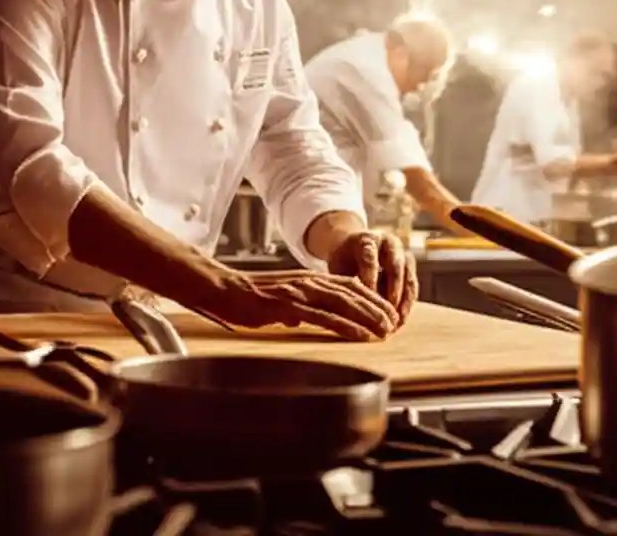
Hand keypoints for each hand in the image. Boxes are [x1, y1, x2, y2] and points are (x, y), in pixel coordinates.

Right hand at [193, 269, 400, 341]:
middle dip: (377, 308)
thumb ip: (296, 306)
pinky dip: (347, 326)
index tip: (387, 311)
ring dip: (369, 317)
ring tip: (386, 330)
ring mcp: (299, 292)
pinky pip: (325, 317)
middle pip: (353, 292)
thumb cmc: (246, 298)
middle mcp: (308, 282)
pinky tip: (362, 335)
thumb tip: (303, 319)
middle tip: (395, 323)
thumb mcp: (279, 300)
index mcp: (307, 279)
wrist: (221, 290)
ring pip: (344, 303)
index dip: (371, 298)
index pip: (348, 285)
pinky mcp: (289, 306)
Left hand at [326, 231, 418, 327]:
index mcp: (367, 239)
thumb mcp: (339, 267)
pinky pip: (412, 285)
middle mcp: (389, 243)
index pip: (369, 259)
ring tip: (397, 322)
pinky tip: (401, 320)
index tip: (366, 300)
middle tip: (387, 315)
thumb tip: (351, 308)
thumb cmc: (344, 261)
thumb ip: (347, 282)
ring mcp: (402, 253)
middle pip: (395, 266)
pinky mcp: (410, 266)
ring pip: (408, 277)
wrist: (354, 247)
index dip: (369, 279)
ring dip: (404, 301)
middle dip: (392, 292)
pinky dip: (408, 303)